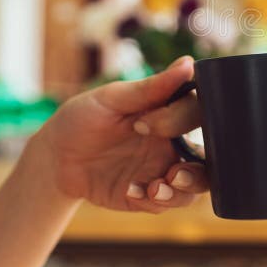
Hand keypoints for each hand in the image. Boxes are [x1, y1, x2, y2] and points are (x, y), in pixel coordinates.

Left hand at [31, 56, 208, 212]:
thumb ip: (152, 87)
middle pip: (212, 158)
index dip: (180, 119)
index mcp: (170, 114)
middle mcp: (173, 143)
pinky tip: (130, 191)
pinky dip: (154, 201)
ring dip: (182, 190)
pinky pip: (165, 203)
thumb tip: (188, 63)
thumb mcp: (112, 98)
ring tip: (155, 189)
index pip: (199, 113)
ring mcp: (162, 170)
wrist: (54, 157)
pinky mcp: (147, 195)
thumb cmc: (84, 118)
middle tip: (173, 173)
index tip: (143, 124)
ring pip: (195, 186)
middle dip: (199, 171)